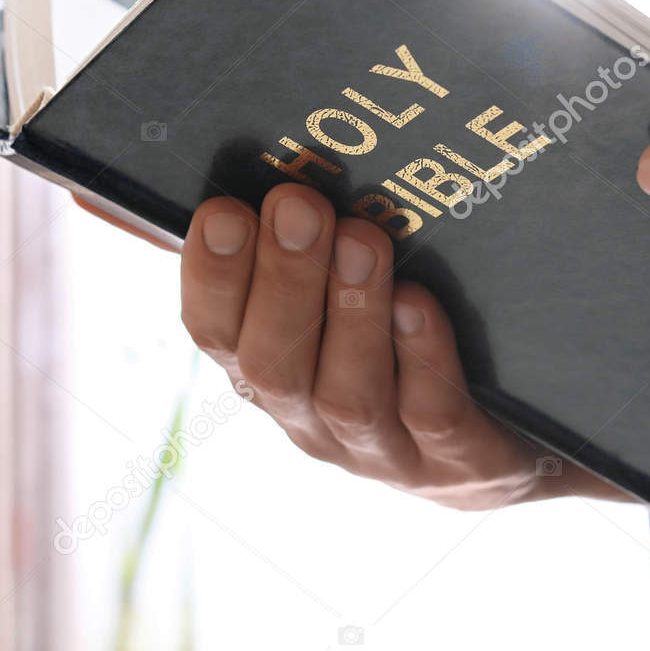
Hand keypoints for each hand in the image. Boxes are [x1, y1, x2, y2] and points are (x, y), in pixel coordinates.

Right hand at [165, 183, 622, 509]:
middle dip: (282, 281)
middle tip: (298, 205)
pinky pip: (432, 417)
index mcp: (273, 375)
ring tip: (364, 239)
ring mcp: (388, 454)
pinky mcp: (462, 465)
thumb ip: (267, 246)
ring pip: (346, 395)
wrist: (526, 443)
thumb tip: (123, 186)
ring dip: (348, 312)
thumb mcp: (332, 300)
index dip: (212, 277)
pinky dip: (422, 361)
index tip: (223, 208)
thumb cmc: (410, 347)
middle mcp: (316, 424)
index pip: (217, 335)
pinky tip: (421, 307)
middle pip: (273, 366)